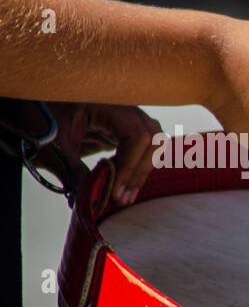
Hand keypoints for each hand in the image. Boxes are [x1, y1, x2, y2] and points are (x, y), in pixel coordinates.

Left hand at [42, 102, 162, 204]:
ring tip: (126, 195)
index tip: (116, 191)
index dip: (130, 166)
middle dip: (139, 172)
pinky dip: (136, 167)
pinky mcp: (124, 129)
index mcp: (108, 105)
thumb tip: (90, 201)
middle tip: (123, 197)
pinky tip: (124, 184)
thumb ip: (74, 171)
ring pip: (152, 145)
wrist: (38, 108)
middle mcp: (124, 109)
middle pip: (152, 140)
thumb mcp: (57, 144)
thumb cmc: (44, 118)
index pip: (136, 136)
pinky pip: (142, 148)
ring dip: (141, 172)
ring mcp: (127, 118)